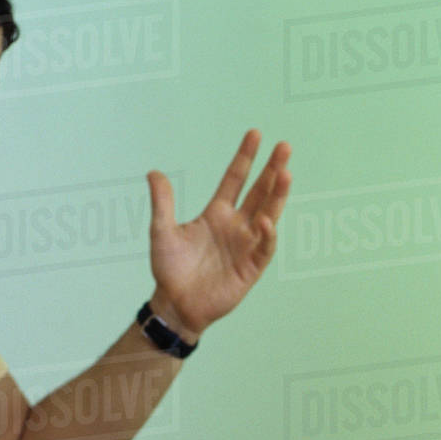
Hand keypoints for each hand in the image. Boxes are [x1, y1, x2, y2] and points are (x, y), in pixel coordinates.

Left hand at [146, 129, 291, 337]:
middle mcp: (236, 225)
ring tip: (286, 173)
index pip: (235, 179)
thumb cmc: (170, 270)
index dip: (245, 158)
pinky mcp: (252, 266)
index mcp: (217, 213)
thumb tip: (154, 172)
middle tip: (284, 147)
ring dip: (278, 195)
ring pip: (269, 213)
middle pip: (259, 191)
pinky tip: (265, 219)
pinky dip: (266, 233)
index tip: (256, 134)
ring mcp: (246, 244)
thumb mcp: (162, 232)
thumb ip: (163, 203)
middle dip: (272, 170)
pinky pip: (264, 246)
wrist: (176, 305)